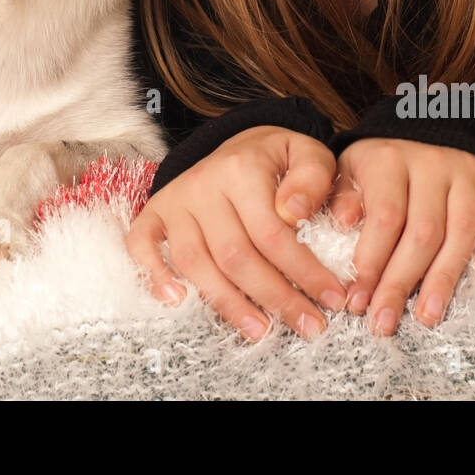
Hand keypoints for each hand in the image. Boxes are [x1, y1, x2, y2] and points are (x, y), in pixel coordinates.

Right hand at [126, 125, 348, 341]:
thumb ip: (312, 178)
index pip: (272, 233)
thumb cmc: (276, 159)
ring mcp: (175, 200)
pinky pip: (141, 245)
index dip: (305, 272)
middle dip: (275, 298)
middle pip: (235, 255)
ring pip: (194, 262)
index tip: (332, 299)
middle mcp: (203, 184)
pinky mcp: (155, 212)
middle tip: (309, 325)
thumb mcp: (307, 153)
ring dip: (227, 303)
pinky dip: (154, 274)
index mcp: (242, 169)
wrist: (238, 143)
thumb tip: (294, 212)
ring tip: (261, 331)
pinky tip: (178, 301)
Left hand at [327, 138, 474, 335]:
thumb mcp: (348, 167)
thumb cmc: (379, 161)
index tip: (357, 301)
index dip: (372, 262)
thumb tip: (343, 224)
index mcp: (389, 159)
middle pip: (422, 230)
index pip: (384, 216)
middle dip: (401, 282)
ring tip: (427, 315)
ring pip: (462, 228)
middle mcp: (430, 163)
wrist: (421, 122)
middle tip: (385, 322)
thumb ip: (342, 195)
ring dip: (445, 277)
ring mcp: (466, 170)